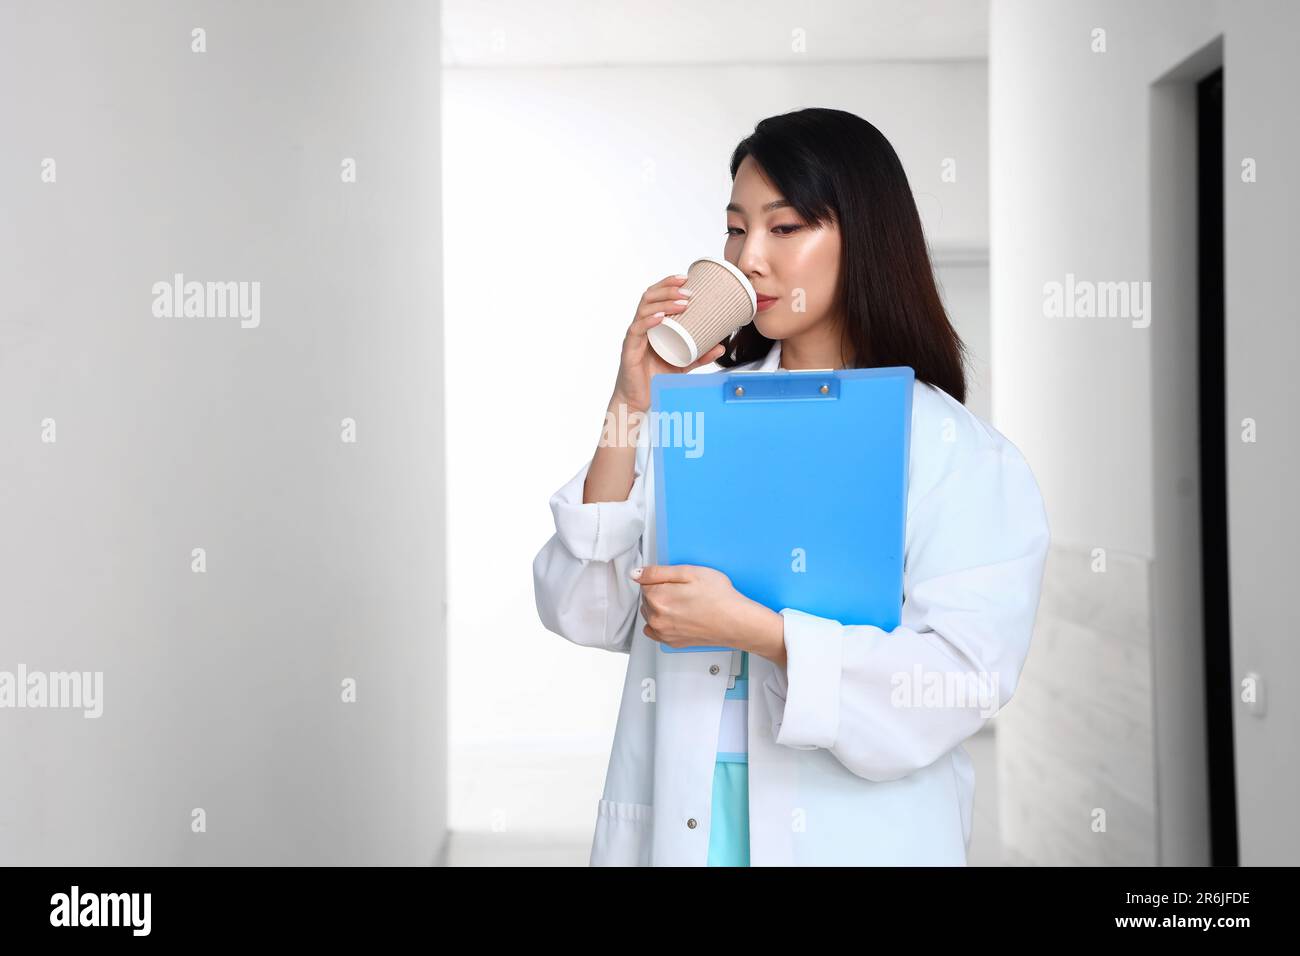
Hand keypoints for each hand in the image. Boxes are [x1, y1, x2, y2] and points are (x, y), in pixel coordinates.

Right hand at [611, 275, 727, 413]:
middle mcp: (641, 326)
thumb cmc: (655, 378)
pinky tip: (660, 317)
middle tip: (688, 289)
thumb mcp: (683, 365)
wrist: (639, 400)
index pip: (656, 296)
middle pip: (649, 297)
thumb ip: (700, 355)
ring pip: (644, 309)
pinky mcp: (629, 349)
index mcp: (650, 324)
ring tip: (682, 303)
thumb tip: (721, 346)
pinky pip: (637, 330)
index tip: (687, 278)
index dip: (669, 284)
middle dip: (668, 288)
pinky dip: (649, 321)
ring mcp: (634, 337)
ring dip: (664, 302)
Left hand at [633, 564, 784, 664]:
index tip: (676, 580)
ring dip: (661, 606)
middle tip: (684, 590)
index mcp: (658, 597)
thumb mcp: (690, 572)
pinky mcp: (671, 642)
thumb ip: (658, 572)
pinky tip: (678, 617)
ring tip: (685, 603)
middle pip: (647, 598)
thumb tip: (636, 574)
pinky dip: (661, 623)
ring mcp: (663, 632)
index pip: (645, 581)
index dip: (662, 578)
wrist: (736, 622)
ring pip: (651, 613)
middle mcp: (656, 617)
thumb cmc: (719, 598)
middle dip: (660, 591)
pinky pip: (655, 630)